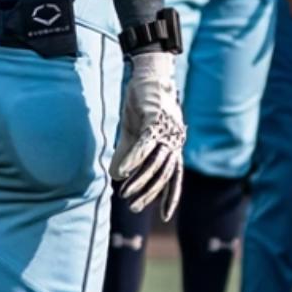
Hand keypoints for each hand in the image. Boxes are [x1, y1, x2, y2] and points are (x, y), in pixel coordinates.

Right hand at [113, 52, 184, 218]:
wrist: (149, 73)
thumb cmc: (144, 103)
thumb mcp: (135, 132)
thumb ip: (129, 154)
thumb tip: (118, 177)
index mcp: (172, 146)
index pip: (173, 177)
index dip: (169, 197)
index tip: (164, 217)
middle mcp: (174, 141)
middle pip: (164, 174)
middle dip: (149, 193)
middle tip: (133, 207)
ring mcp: (167, 131)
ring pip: (155, 163)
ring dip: (139, 180)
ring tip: (125, 194)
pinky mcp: (156, 120)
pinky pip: (145, 144)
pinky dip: (133, 159)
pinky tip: (123, 172)